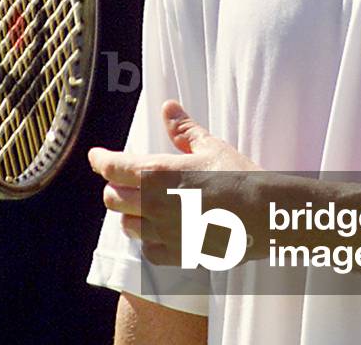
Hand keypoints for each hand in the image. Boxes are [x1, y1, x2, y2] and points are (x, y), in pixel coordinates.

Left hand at [89, 100, 259, 264]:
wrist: (265, 215)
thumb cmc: (239, 176)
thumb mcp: (210, 146)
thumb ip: (183, 129)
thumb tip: (167, 107)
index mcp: (160, 173)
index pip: (113, 167)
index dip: (100, 160)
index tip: (95, 156)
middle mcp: (155, 204)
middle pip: (112, 197)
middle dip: (113, 185)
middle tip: (121, 177)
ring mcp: (164, 233)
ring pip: (126, 224)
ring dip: (128, 211)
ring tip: (141, 201)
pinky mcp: (176, 254)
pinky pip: (146, 248)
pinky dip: (146, 236)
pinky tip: (158, 226)